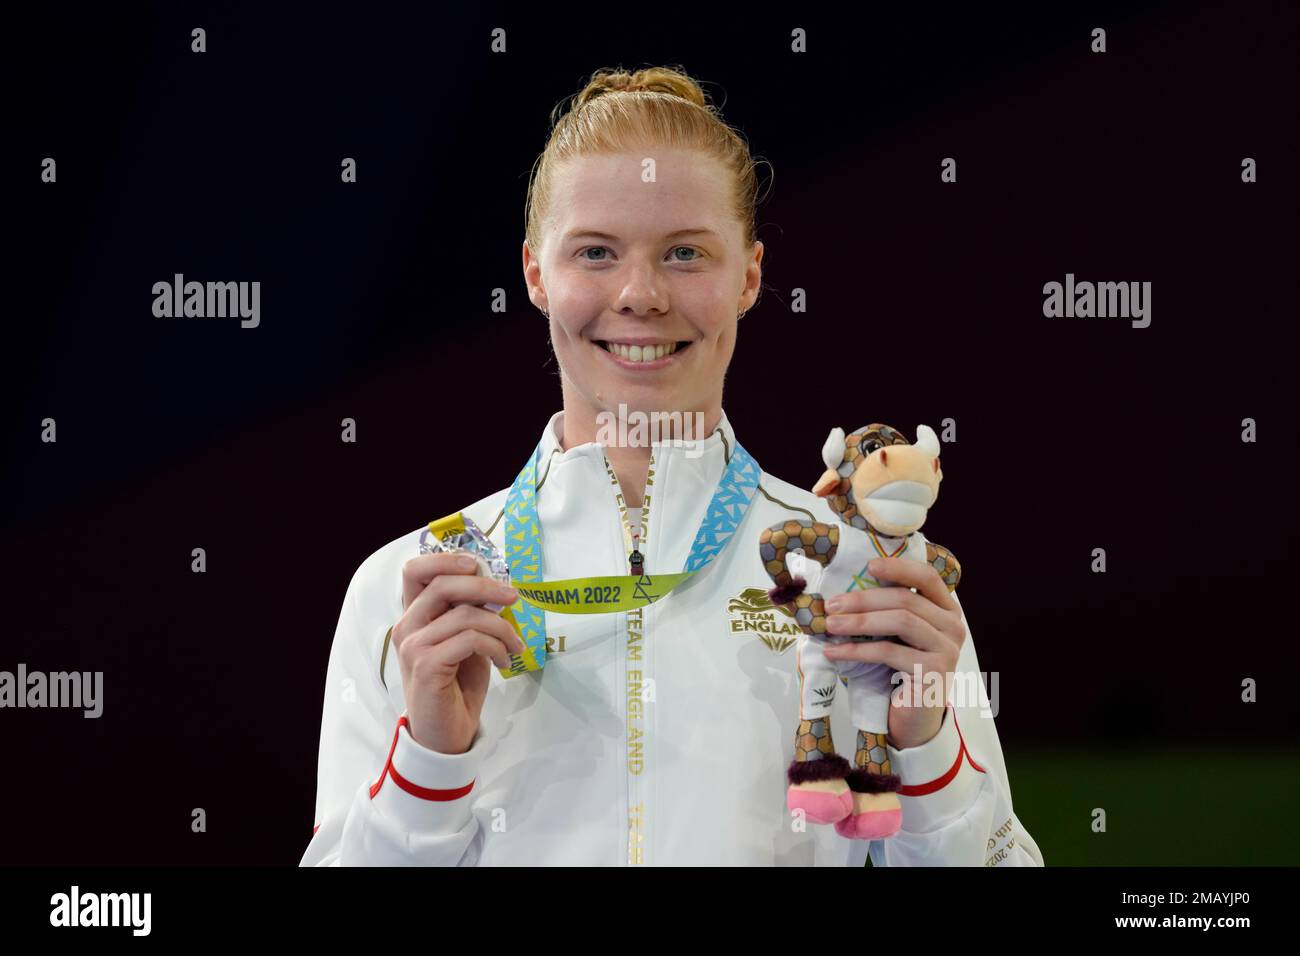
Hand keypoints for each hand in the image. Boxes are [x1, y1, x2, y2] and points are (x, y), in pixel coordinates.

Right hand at [392, 552, 523, 754]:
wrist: (446, 734)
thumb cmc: (458, 686)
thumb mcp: (468, 641)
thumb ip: (471, 613)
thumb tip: (497, 587)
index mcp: (415, 616)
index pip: (415, 571)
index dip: (445, 559)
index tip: (477, 565)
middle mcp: (407, 627)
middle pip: (442, 584)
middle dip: (484, 586)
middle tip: (513, 598)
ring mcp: (413, 646)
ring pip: (464, 614)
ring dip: (500, 627)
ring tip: (515, 645)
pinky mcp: (425, 666)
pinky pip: (469, 640)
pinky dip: (495, 646)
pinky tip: (504, 660)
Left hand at [821, 555, 965, 749]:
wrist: (911, 720)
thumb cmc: (899, 672)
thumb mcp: (894, 636)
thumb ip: (884, 612)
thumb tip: (840, 593)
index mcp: (945, 610)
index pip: (928, 577)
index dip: (899, 567)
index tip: (869, 565)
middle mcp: (952, 626)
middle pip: (907, 599)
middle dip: (864, 599)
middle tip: (831, 604)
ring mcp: (947, 649)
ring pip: (901, 621)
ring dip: (860, 620)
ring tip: (830, 625)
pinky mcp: (934, 671)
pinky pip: (890, 652)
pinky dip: (857, 649)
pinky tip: (834, 653)